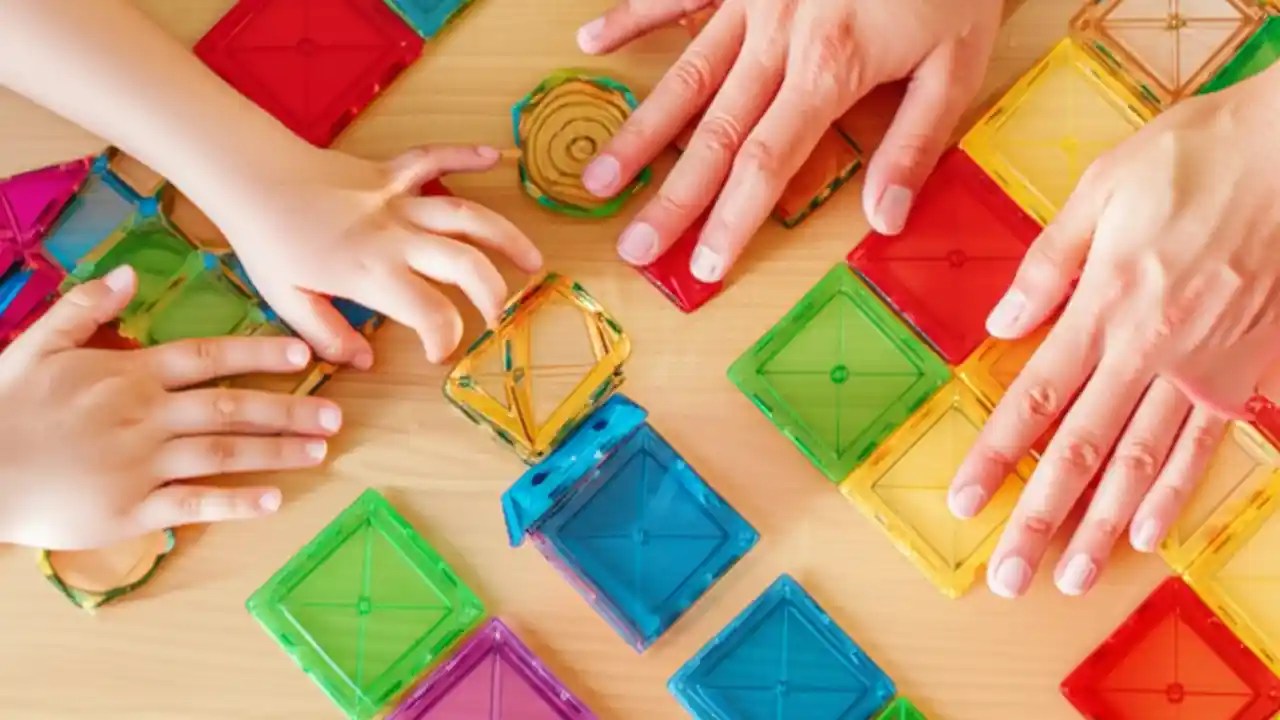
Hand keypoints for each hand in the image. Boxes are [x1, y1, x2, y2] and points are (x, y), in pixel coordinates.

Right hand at [0, 267, 343, 549]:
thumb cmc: (5, 406)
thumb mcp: (38, 345)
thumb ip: (86, 309)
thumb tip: (128, 274)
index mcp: (129, 375)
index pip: (208, 358)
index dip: (259, 353)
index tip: (303, 354)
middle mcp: (145, 416)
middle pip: (231, 407)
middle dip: (288, 409)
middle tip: (334, 414)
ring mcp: (141, 464)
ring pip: (223, 452)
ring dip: (276, 451)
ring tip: (320, 450)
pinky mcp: (131, 508)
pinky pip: (195, 503)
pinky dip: (236, 501)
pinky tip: (273, 499)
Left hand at [202, 144, 542, 367]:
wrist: (248, 175)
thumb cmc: (266, 240)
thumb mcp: (287, 301)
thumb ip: (329, 336)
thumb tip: (366, 361)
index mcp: (371, 273)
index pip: (431, 314)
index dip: (445, 341)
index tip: (439, 356)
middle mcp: (396, 236)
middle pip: (465, 264)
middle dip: (492, 295)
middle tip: (498, 319)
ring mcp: (397, 200)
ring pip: (467, 215)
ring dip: (505, 238)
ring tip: (532, 263)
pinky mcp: (390, 172)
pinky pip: (434, 158)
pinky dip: (465, 154)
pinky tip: (495, 158)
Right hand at [577, 0, 1000, 280]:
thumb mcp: (957, 62)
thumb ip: (915, 141)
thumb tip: (884, 218)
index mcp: (830, 69)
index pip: (767, 165)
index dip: (732, 220)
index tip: (702, 267)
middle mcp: (778, 40)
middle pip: (714, 137)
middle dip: (672, 198)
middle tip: (633, 247)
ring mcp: (750, 1)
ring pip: (684, 78)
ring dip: (641, 133)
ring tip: (599, 179)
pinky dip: (633, 16)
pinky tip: (591, 42)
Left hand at [948, 66, 1279, 597]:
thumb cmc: (1196, 158)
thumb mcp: (1102, 190)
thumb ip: (1047, 264)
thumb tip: (1000, 322)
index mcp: (1102, 308)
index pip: (1033, 400)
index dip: (995, 457)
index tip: (965, 503)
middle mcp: (1148, 352)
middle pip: (1080, 450)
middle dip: (1040, 518)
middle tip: (1010, 576)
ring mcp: (1202, 368)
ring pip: (1142, 462)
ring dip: (1102, 524)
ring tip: (1072, 577)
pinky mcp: (1247, 370)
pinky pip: (1207, 443)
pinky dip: (1178, 490)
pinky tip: (1151, 533)